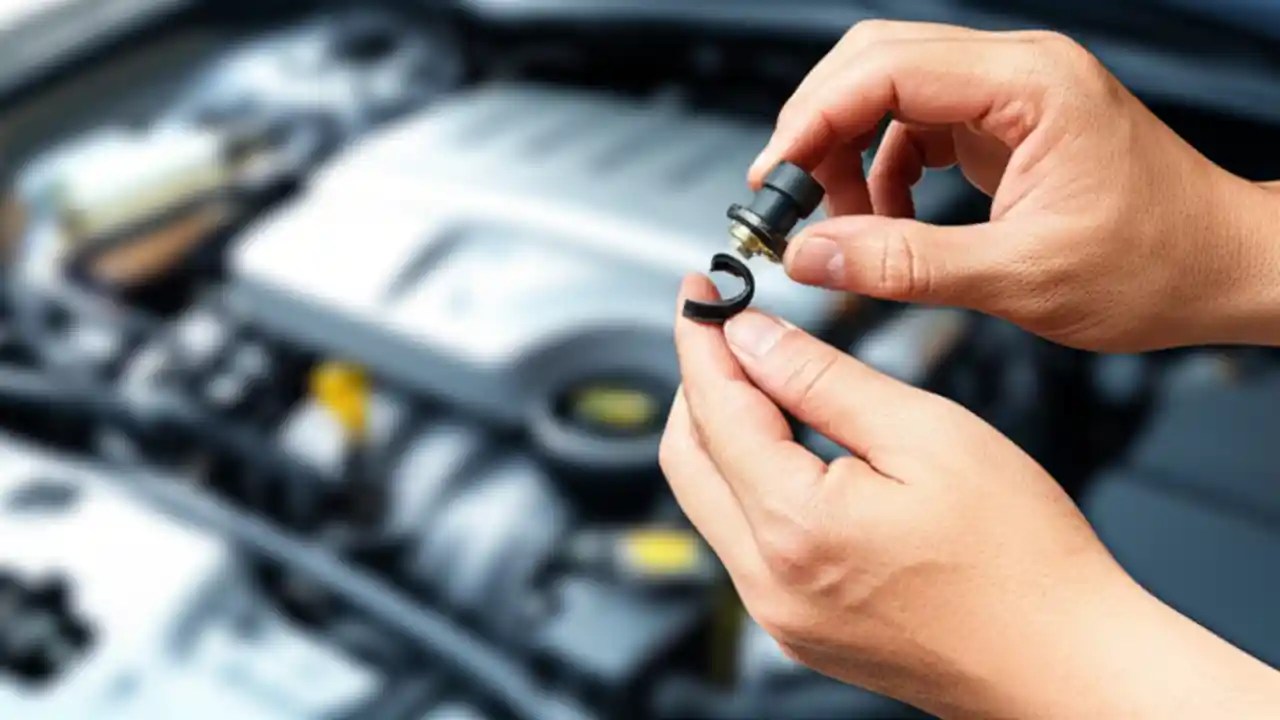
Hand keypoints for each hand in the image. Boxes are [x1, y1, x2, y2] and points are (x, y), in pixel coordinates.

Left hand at [662, 276, 1279, 717]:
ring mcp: (779, 615)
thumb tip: (753, 338)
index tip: (701, 294)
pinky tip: (788, 447)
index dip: (701, 339)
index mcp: (795, 527)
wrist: (1065, 665)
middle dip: (699, 383)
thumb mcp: (926, 433)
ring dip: (720, 433)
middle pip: (687, 458)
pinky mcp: (799, 629)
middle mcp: (769, 582)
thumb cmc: (1023, 560)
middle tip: (726, 331)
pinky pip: (743, 540)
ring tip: (761, 377)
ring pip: (709, 500)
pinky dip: (749, 482)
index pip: (713, 408)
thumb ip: (823, 379)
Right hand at [751, 21, 1279, 351]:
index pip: (884, 70)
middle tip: (789, 199)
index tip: (773, 180)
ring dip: (848, 153)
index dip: (811, 122)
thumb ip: (904, 265)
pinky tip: (886, 221)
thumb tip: (813, 258)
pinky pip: (916, 126)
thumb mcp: (1019, 278)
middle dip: (819, 130)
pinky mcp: (1006, 122)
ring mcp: (1011, 93)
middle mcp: (1018, 71)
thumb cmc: (1155, 265)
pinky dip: (883, 171)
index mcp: (1030, 84)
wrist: (1223, 269)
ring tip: (843, 224)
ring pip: (889, 91)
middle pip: (874, 62)